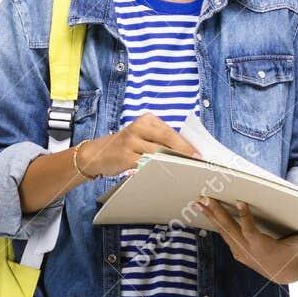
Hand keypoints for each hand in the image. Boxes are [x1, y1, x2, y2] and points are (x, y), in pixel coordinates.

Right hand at [78, 112, 201, 177]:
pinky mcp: (124, 156)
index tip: (199, 155)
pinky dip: (156, 170)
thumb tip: (189, 151)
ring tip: (184, 171)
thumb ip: (162, 140)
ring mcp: (130, 142)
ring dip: (172, 163)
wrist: (98, 154)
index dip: (186, 145)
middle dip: (183, 153)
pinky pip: (145, 165)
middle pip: (166, 141)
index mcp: (146, 120)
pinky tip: (165, 176)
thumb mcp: (143, 136)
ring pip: (157, 154)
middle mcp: (138, 128)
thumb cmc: (127, 146)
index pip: (171, 132)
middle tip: (196, 164)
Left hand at [198, 198, 297, 283]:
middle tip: (204, 199)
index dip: (245, 218)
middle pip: (229, 230)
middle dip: (216, 213)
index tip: (239, 202)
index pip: (251, 231)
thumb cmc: (296, 257)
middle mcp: (248, 251)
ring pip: (223, 232)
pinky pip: (224, 236)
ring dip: (210, 216)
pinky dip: (215, 224)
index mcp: (262, 248)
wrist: (286, 275)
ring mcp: (241, 253)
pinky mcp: (237, 252)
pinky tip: (207, 212)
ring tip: (198, 202)